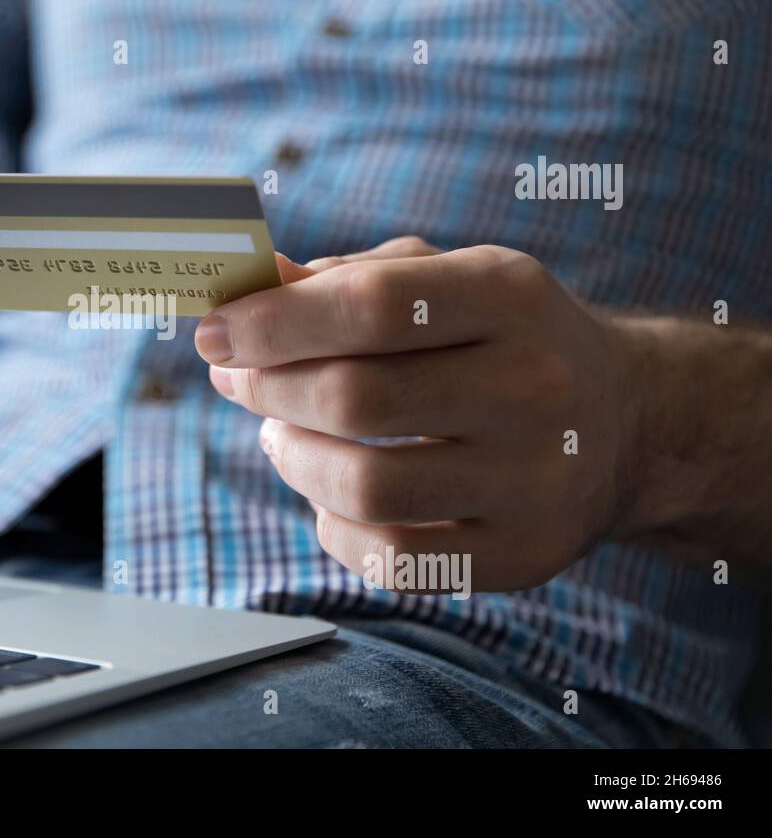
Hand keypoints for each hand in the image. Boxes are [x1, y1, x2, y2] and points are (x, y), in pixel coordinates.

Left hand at [194, 237, 639, 591]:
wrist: (624, 423)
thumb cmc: (498, 337)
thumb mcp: (443, 280)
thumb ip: (343, 280)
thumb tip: (243, 288)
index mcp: (511, 296)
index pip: (374, 306)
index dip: (274, 321)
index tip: (213, 332)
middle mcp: (535, 386)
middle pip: (356, 398)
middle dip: (267, 388)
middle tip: (234, 379)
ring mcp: (534, 481)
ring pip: (364, 487)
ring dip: (293, 458)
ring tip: (281, 433)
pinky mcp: (520, 556)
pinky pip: (388, 558)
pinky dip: (331, 524)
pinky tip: (329, 491)